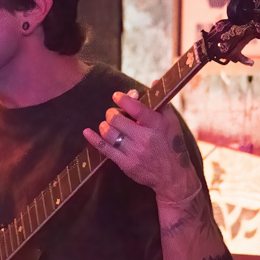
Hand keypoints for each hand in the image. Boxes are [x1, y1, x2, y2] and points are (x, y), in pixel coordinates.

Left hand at [82, 89, 201, 199]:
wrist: (173, 176)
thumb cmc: (172, 146)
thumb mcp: (172, 123)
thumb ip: (160, 104)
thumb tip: (152, 83)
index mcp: (157, 125)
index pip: (136, 108)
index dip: (123, 99)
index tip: (117, 95)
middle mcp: (145, 138)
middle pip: (117, 119)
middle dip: (112, 113)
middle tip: (114, 114)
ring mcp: (134, 152)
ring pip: (109, 133)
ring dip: (104, 125)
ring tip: (108, 124)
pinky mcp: (125, 163)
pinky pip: (104, 148)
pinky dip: (93, 138)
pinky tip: (87, 132)